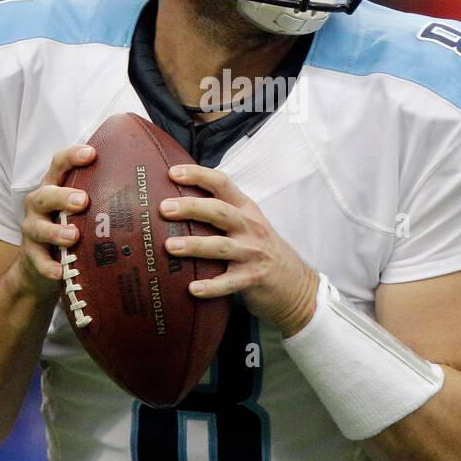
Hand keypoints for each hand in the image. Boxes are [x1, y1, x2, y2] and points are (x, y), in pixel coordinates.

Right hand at [16, 144, 95, 301]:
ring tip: (73, 236)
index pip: (59, 164)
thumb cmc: (72, 225)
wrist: (41, 263)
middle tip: (83, 200)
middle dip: (63, 196)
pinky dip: (48, 266)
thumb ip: (105, 194)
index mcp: (55, 186)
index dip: (72, 156)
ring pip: (38, 227)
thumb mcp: (83, 207)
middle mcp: (39, 204)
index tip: (92, 153)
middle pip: (45, 195)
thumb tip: (154, 180)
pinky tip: (60, 272)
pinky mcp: (31, 255)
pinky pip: (38, 261)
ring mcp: (33, 229)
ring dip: (55, 232)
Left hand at [159, 164, 317, 336]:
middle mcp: (250, 228)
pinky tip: (192, 289)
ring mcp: (253, 254)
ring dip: (195, 245)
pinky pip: (229, 283)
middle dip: (191, 207)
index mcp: (246, 209)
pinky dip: (211, 287)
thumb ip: (222, 212)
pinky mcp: (253, 279)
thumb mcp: (249, 224)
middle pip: (219, 211)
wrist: (296, 284)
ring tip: (170, 246)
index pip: (223, 183)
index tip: (173, 172)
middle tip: (164, 208)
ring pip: (221, 246)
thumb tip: (177, 202)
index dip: (198, 175)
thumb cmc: (262, 250)